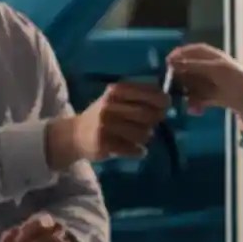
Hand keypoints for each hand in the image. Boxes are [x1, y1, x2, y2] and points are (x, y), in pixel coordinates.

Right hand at [49, 82, 168, 166]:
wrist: (75, 134)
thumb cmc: (103, 115)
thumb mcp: (116, 98)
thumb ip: (139, 97)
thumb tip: (168, 101)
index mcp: (116, 90)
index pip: (150, 93)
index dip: (162, 101)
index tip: (165, 106)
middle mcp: (110, 105)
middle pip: (149, 114)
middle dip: (155, 120)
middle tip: (150, 124)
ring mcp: (106, 125)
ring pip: (144, 134)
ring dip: (145, 137)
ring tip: (136, 137)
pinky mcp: (104, 143)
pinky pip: (134, 149)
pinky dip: (138, 151)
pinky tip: (134, 149)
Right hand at [167, 43, 242, 126]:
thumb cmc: (240, 83)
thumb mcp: (217, 70)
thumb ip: (195, 66)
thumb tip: (173, 63)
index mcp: (219, 58)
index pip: (198, 50)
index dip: (183, 53)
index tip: (168, 61)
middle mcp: (218, 70)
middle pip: (194, 69)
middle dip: (182, 77)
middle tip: (170, 85)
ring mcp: (219, 85)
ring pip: (196, 86)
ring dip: (188, 93)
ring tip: (184, 102)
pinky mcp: (221, 100)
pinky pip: (203, 99)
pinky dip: (197, 103)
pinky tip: (195, 110)